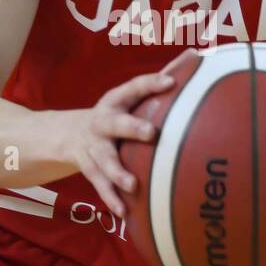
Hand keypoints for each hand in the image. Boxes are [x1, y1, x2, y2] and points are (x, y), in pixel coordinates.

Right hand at [63, 70, 174, 216]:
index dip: (151, 84)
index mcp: (117, 101)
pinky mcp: (90, 169)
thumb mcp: (131, 94)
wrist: (70, 134)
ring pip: (104, 160)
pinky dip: (111, 199)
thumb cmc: (117, 112)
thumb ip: (160, 79)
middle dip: (132, 128)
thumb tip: (195, 53)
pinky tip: (124, 212)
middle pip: (116, 124)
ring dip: (118, 172)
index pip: (135, 88)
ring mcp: (94, 147)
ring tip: (133, 185)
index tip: (171, 81)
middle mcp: (103, 122)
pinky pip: (100, 185)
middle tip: (151, 133)